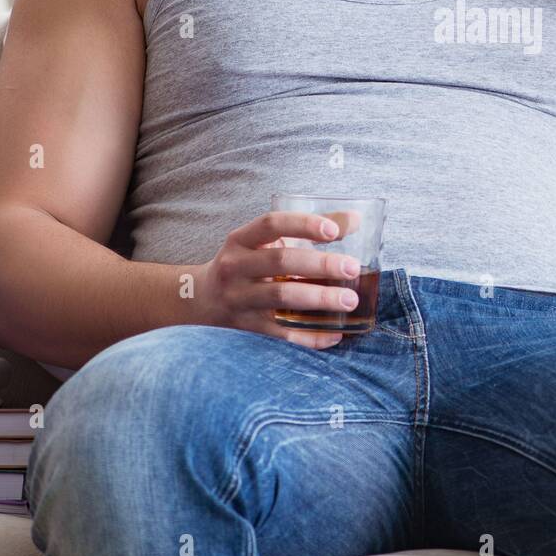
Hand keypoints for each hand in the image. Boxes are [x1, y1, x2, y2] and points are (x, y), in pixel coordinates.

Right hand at [196, 210, 362, 348]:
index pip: (271, 224)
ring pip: (280, 298)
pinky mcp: (246, 328)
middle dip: (320, 265)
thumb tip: (355, 220)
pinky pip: (281, 334)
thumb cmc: (247, 264)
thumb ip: (307, 229)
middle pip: (279, 262)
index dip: (303, 224)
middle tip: (353, 268)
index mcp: (242, 240)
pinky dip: (309, 336)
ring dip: (318, 299)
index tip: (333, 231)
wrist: (200, 301)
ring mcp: (238, 299)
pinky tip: (335, 333)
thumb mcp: (265, 242)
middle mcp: (235, 267)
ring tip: (350, 300)